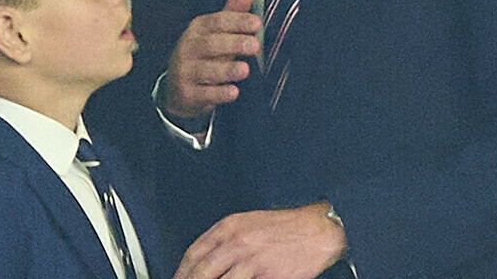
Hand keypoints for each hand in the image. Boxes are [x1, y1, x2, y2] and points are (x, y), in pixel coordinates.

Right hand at [163, 0, 260, 119]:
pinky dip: (218, 94)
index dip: (236, 21)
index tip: (257, 23)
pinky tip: (233, 93)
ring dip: (226, 70)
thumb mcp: (216, 33)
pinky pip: (203, 94)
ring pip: (206, 70)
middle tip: (255, 45)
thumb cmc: (204, 56)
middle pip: (210, 44)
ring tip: (245, 70)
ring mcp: (185, 72)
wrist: (178, 91)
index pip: (216, 22)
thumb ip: (233, 11)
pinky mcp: (187, 94)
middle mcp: (188, 48)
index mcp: (197, 29)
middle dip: (233, 44)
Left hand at [174, 202, 346, 278]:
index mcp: (230, 226)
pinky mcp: (265, 275)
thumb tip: (208, 259)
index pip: (194, 252)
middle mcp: (236, 241)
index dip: (182, 270)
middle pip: (201, 270)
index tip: (178, 278)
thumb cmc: (288, 227)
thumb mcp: (250, 223)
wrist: (318, 230)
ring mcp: (250, 259)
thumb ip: (227, 238)